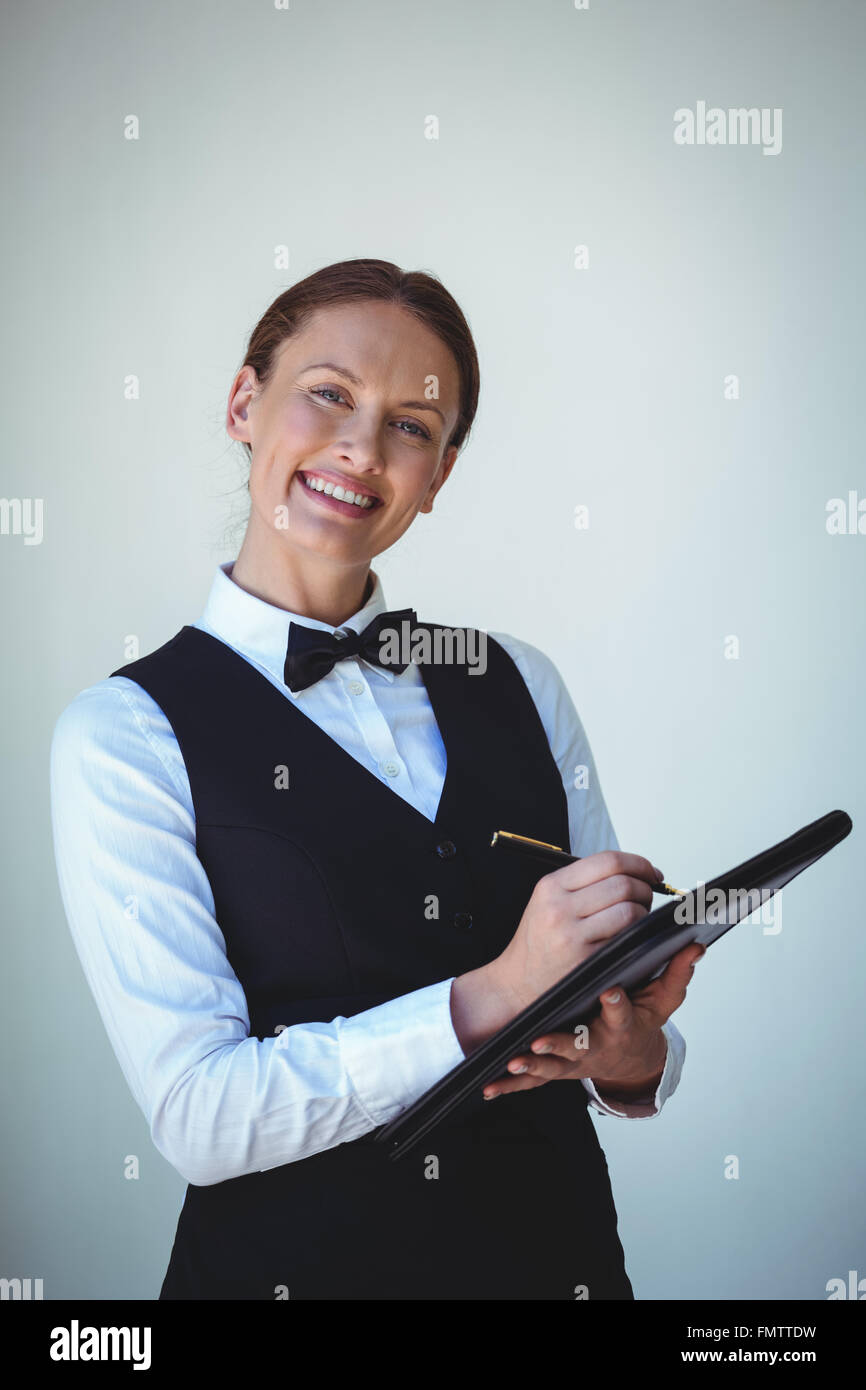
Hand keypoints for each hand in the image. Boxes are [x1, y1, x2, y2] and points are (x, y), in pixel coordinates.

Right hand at [451, 849, 664, 1054]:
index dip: (638, 863)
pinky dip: (637, 934)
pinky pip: (626, 938)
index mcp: (551, 886)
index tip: (650, 872)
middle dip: (645, 888)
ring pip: (629, 910)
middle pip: (623, 884)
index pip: (608, 861)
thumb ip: (581, 882)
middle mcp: (559, 907)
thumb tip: (630, 869)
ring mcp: (572, 935)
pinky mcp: (585, 960)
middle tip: (647, 896)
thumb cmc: (538, 941)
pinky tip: (632, 935)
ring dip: (644, 911)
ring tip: (640, 917)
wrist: (517, 983)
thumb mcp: (547, 901)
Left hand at [482, 942, 704, 1099]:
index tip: (611, 991)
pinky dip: (510, 1085)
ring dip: (533, 1066)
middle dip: (563, 1045)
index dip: (617, 1003)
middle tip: (542, 1040)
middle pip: (580, 1046)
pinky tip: (488, 1087)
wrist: (626, 1058)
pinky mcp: (556, 1070)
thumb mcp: (661, 1002)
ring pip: (553, 1066)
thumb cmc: (640, 1023)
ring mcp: (574, 1060)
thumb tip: (696, 945)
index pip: (621, 1013)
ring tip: (515, 1060)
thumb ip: (675, 975)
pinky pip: (532, 1081)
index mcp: (622, 1026)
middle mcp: (596, 1045)